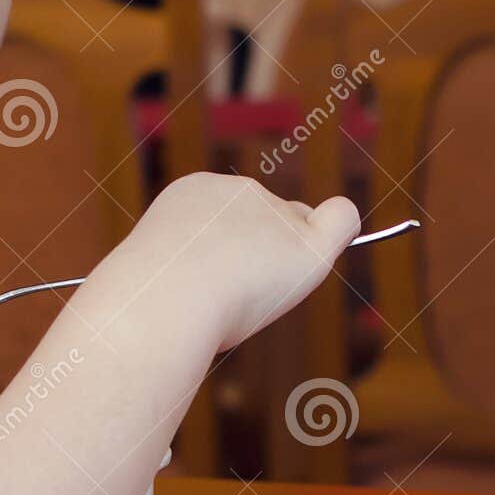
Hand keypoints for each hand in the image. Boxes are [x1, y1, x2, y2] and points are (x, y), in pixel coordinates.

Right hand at [117, 172, 358, 351]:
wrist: (160, 301)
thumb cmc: (154, 303)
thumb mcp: (170, 272)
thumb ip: (204, 265)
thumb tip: (240, 280)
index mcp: (193, 194)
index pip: (231, 219)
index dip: (228, 248)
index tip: (207, 277)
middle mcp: (236, 191)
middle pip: (269, 224)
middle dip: (258, 258)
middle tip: (218, 297)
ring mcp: (273, 211)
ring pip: (295, 237)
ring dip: (279, 269)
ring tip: (239, 298)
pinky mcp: (305, 242)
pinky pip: (341, 219)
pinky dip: (340, 230)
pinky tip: (324, 252)